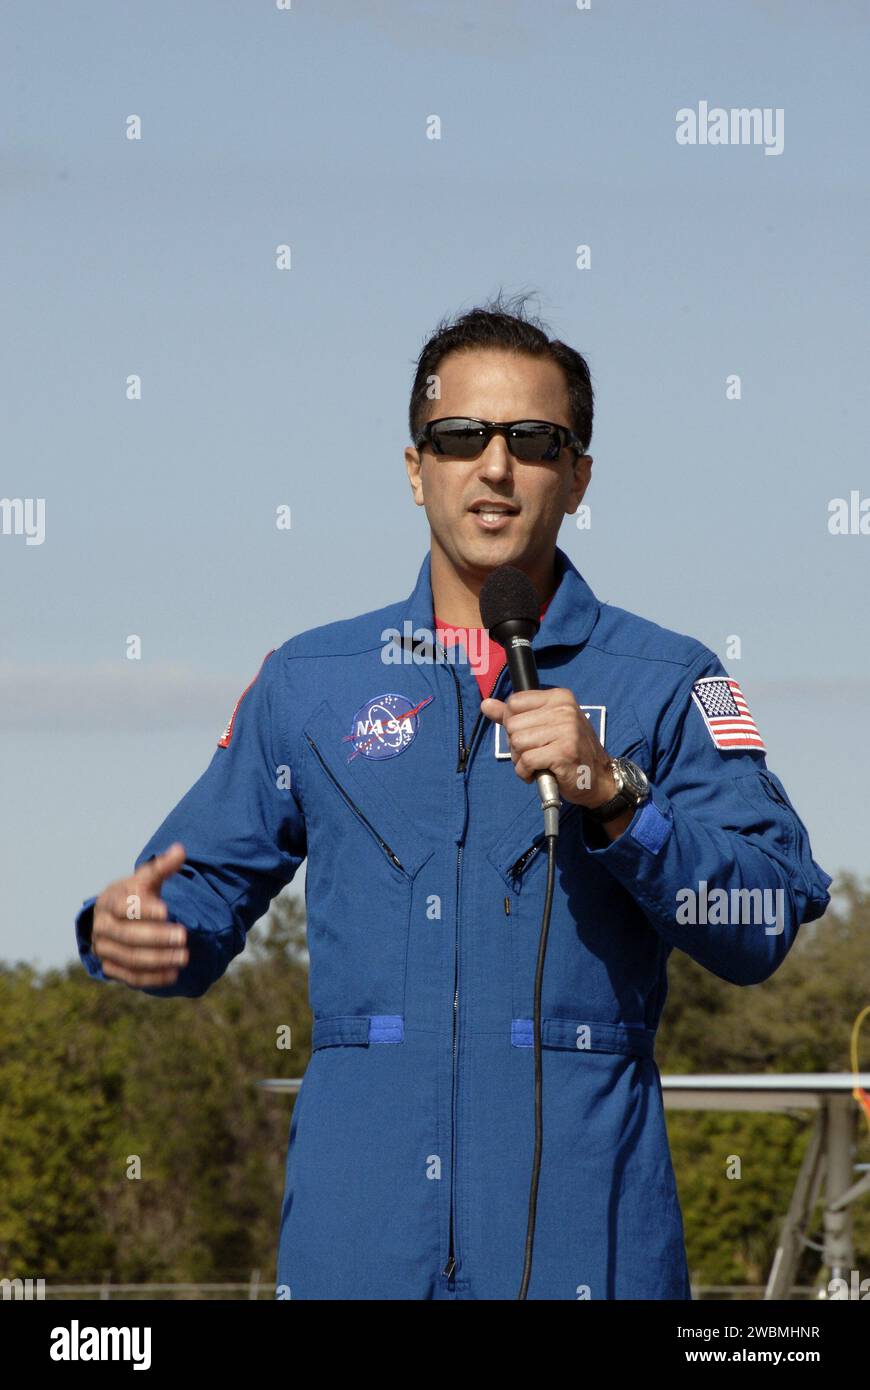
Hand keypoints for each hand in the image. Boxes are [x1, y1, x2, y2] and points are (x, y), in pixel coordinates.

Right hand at [90, 843, 188, 988]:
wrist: (114, 917)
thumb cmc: (134, 895)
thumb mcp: (145, 879)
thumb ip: (161, 867)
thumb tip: (180, 850)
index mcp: (109, 902)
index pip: (123, 907)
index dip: (144, 910)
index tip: (167, 912)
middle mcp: (102, 927)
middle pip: (127, 935)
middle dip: (156, 937)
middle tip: (183, 936)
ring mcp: (104, 950)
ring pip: (130, 958)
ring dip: (158, 959)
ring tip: (184, 956)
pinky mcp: (111, 968)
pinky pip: (130, 977)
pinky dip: (152, 977)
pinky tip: (174, 974)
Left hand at [480, 687, 618, 810]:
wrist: (598, 778)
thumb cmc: (569, 752)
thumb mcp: (544, 726)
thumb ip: (513, 715)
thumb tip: (486, 704)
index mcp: (559, 697)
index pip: (514, 702)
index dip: (512, 723)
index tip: (528, 735)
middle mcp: (564, 710)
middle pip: (512, 724)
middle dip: (516, 744)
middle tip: (534, 753)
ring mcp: (566, 730)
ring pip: (517, 742)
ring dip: (520, 760)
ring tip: (537, 764)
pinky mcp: (563, 753)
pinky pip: (526, 761)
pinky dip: (525, 772)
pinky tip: (537, 773)